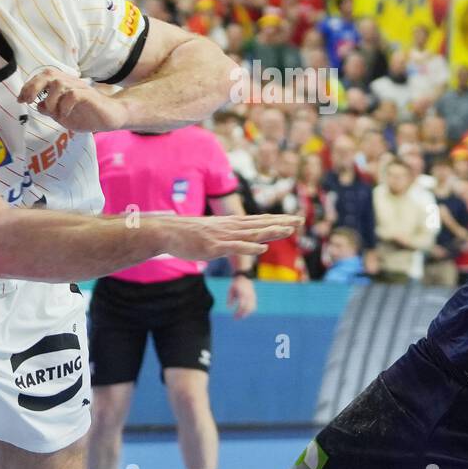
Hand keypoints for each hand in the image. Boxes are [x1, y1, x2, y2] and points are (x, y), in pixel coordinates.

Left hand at [18, 69, 128, 132]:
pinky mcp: (90, 96)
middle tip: (27, 101)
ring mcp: (81, 88)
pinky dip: (64, 106)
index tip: (20, 99)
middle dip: (34, 86)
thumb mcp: (64, 116)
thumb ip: (51, 110)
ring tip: (53, 113)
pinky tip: (64, 116)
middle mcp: (71, 82)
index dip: (29, 85)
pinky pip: (73, 95)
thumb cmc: (88, 115)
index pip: (43, 77)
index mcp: (64, 85)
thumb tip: (38, 106)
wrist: (112, 117)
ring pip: (59, 83)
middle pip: (49, 74)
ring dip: (50, 100)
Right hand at [159, 214, 301, 261]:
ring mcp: (223, 236)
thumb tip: (234, 241)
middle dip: (281, 222)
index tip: (294, 219)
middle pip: (260, 224)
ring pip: (252, 233)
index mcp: (231, 224)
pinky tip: (262, 249)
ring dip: (270, 232)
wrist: (167, 232)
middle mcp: (230, 227)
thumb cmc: (188, 234)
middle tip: (300, 220)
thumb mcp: (211, 232)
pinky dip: (250, 248)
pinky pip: (235, 247)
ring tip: (288, 230)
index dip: (277, 219)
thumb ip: (225, 236)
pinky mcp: (214, 246)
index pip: (259, 220)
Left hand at [227, 275, 256, 319]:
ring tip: (241, 316)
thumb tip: (229, 308)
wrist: (244, 276)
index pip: (241, 306)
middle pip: (247, 308)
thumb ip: (230, 299)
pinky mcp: (254, 296)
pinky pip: (254, 305)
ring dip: (247, 313)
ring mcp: (252, 296)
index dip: (238, 312)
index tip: (234, 316)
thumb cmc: (235, 284)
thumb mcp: (230, 290)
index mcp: (242, 294)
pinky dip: (250, 310)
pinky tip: (245, 313)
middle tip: (236, 318)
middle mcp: (249, 295)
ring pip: (252, 308)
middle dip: (242, 314)